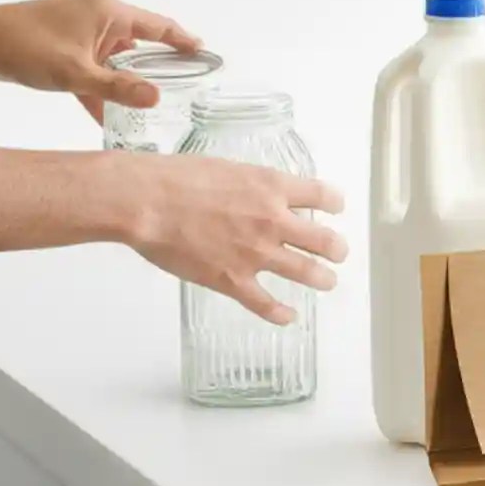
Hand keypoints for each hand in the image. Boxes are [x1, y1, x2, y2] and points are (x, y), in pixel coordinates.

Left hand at [0, 0, 200, 122]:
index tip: (204, 53)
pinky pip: (94, 67)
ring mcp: (81, 30)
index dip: (183, 41)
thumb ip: (118, 88)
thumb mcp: (76, 74)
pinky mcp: (66, 44)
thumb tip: (157, 98)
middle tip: (184, 86)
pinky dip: (100, 87)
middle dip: (158, 65)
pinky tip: (106, 116)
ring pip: (115, 59)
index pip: (158, 27)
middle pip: (139, 42)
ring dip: (126, 82)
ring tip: (148, 107)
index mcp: (108, 12)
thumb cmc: (25, 47)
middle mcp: (98, 16)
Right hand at [108, 151, 346, 324]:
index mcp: (271, 187)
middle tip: (338, 252)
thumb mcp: (228, 168)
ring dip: (323, 279)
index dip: (334, 204)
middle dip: (337, 249)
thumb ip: (251, 185)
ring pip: (307, 273)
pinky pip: (266, 304)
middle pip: (326, 240)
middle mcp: (272, 221)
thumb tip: (258, 193)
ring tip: (327, 281)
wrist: (145, 201)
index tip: (336, 208)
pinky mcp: (233, 280)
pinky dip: (281, 314)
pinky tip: (288, 316)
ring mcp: (256, 253)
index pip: (322, 196)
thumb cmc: (176, 178)